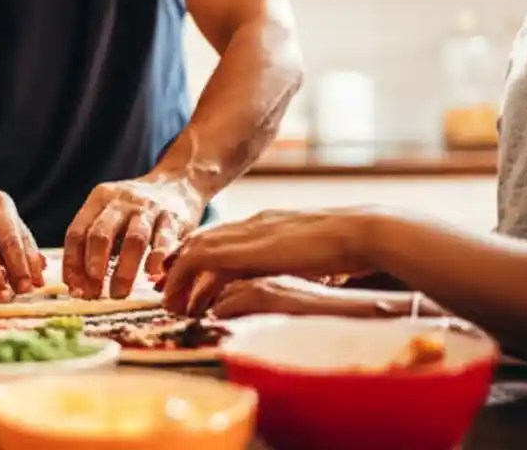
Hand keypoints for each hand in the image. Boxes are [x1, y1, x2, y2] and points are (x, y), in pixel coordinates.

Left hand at [63, 176, 199, 299]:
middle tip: (93, 293)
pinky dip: (156, 259)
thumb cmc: (136, 209)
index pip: (77, 232)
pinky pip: (164, 240)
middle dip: (93, 266)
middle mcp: (122, 201)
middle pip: (101, 234)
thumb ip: (94, 243)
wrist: (177, 183)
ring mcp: (149, 208)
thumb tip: (78, 287)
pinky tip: (151, 276)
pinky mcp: (173, 218)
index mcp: (100, 198)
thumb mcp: (111, 213)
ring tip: (118, 293)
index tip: (75, 289)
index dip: (72, 263)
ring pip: (133, 240)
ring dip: (124, 270)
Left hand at [159, 207, 378, 315]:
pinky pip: (201, 259)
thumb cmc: (350, 246)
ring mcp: (248, 233)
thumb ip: (300, 261)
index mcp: (269, 223)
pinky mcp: (246, 249)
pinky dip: (185, 276)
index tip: (188, 277)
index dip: (201, 256)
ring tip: (169, 302)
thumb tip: (307, 276)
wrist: (360, 231)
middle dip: (180, 266)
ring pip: (195, 249)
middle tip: (166, 290)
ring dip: (177, 276)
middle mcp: (252, 224)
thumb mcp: (316, 254)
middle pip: (202, 240)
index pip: (223, 237)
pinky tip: (178, 298)